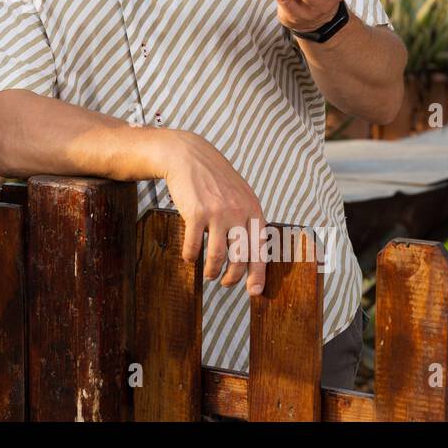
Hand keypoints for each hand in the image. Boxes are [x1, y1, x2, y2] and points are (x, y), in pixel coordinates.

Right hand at [159, 131, 267, 295]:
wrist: (188, 156)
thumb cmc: (214, 178)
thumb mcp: (239, 194)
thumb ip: (247, 218)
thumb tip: (251, 250)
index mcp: (253, 209)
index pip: (259, 248)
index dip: (257, 273)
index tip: (254, 291)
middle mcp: (238, 212)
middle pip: (240, 257)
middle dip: (233, 277)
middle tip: (226, 283)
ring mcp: (217, 213)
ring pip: (217, 256)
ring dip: (212, 270)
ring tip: (209, 273)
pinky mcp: (195, 213)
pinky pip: (194, 245)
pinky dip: (191, 256)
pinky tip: (189, 257)